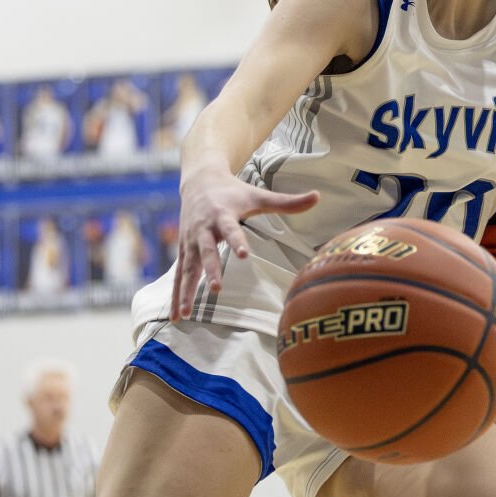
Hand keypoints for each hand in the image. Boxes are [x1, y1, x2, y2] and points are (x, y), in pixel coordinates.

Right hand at [171, 170, 318, 318]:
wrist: (199, 180)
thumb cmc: (233, 191)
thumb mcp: (258, 194)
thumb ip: (286, 201)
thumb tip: (319, 197)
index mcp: (222, 214)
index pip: (231, 228)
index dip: (237, 240)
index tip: (244, 254)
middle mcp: (203, 229)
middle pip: (206, 251)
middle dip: (210, 270)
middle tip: (216, 289)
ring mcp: (190, 241)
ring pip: (187, 268)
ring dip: (186, 291)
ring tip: (187, 314)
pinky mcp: (184, 251)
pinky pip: (178, 275)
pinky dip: (176, 295)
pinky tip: (177, 316)